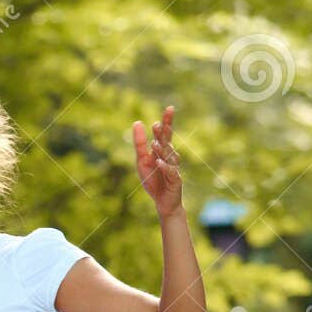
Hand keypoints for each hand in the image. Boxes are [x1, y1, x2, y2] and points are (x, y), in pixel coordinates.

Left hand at [133, 103, 183, 217]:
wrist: (163, 203)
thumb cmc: (153, 180)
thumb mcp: (142, 161)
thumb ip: (140, 143)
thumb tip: (137, 122)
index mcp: (162, 151)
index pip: (165, 134)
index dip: (167, 121)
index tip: (170, 108)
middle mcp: (170, 157)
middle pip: (168, 142)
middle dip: (164, 134)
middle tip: (157, 125)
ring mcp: (173, 168)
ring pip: (169, 157)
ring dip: (161, 151)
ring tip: (154, 144)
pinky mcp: (175, 180)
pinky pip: (170, 172)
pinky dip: (164, 167)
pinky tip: (159, 162)